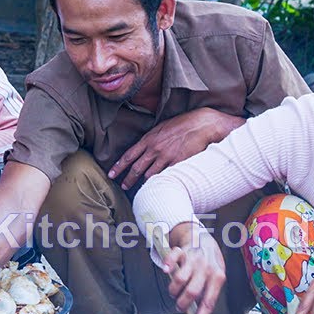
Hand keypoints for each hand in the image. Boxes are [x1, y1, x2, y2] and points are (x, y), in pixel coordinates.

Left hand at [108, 108, 236, 189]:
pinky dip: (161, 182)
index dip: (118, 166)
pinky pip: (165, 177)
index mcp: (148, 139)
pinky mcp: (178, 164)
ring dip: (144, 184)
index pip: (128, 155)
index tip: (111, 174)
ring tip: (141, 189)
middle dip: (128, 179)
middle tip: (123, 186)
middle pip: (136, 168)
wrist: (202, 124)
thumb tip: (143, 149)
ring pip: (149, 175)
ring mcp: (166, 157)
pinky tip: (158, 187)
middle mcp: (154, 149)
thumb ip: (151, 139)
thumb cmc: (183, 124)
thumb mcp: (161, 127)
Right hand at [159, 227, 225, 313]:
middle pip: (192, 292)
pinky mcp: (181, 251)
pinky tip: (165, 270)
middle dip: (182, 304)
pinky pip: (172, 258)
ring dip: (173, 290)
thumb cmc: (209, 263)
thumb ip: (207, 291)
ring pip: (180, 279)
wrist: (203, 238)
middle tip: (180, 307)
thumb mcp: (215, 276)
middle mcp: (206, 268)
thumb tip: (197, 313)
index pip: (209, 301)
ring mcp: (193, 259)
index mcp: (218, 277)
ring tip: (174, 293)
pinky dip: (167, 265)